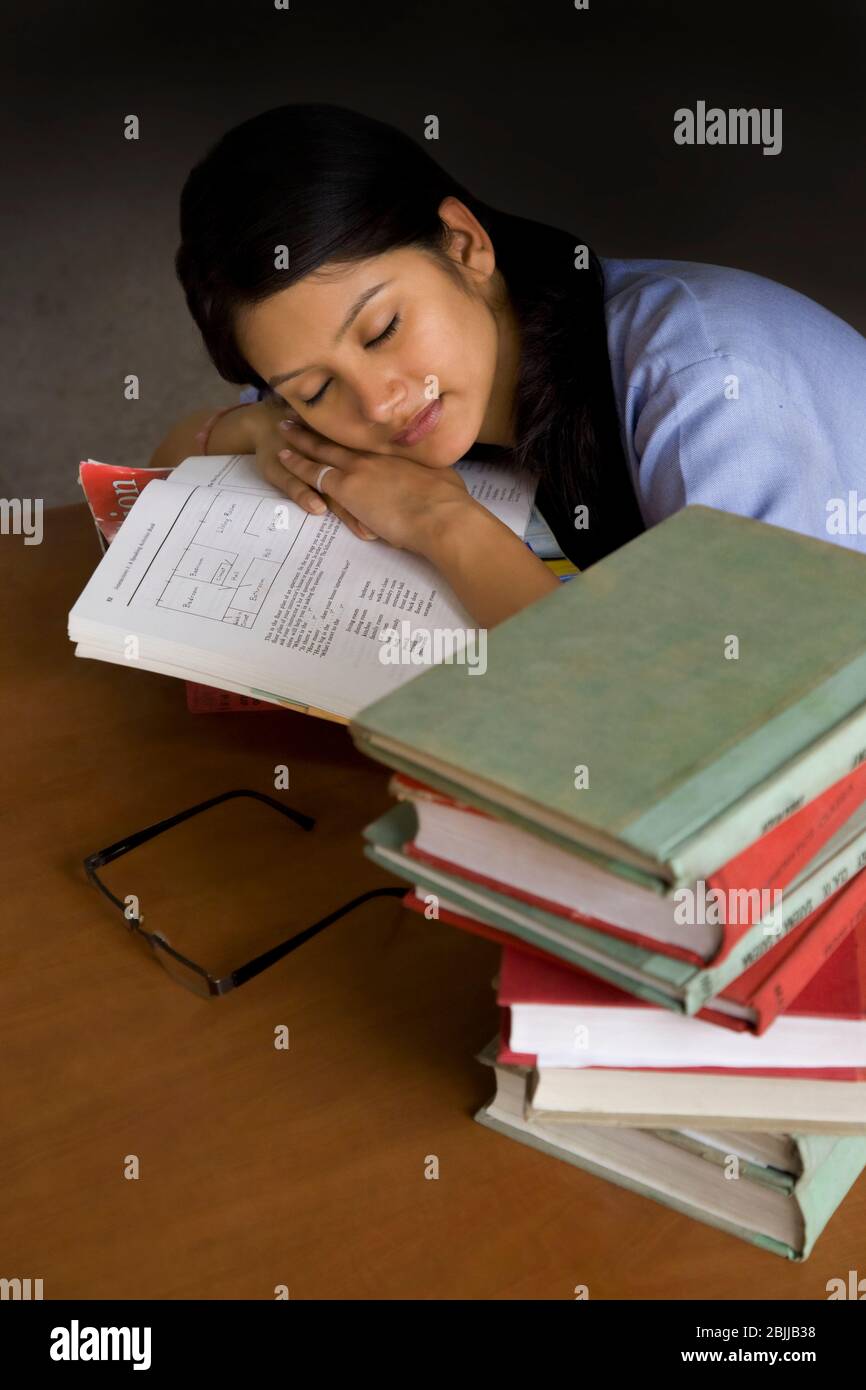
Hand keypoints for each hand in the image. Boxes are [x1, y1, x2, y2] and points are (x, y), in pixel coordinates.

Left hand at [260, 415, 479, 554]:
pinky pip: (314, 473)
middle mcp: (375, 453)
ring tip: (283, 426)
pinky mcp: (347, 488)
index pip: (366, 435)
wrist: (441, 517)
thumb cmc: (450, 503)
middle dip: (322, 422)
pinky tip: (283, 456)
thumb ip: (431, 475)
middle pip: (342, 434)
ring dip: (300, 437)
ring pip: (322, 448)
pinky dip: (296, 463)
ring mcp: (360, 467)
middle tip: (303, 410)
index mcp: (397, 451)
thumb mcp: (442, 478)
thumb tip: (437, 477)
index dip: (350, 424)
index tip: (340, 414)